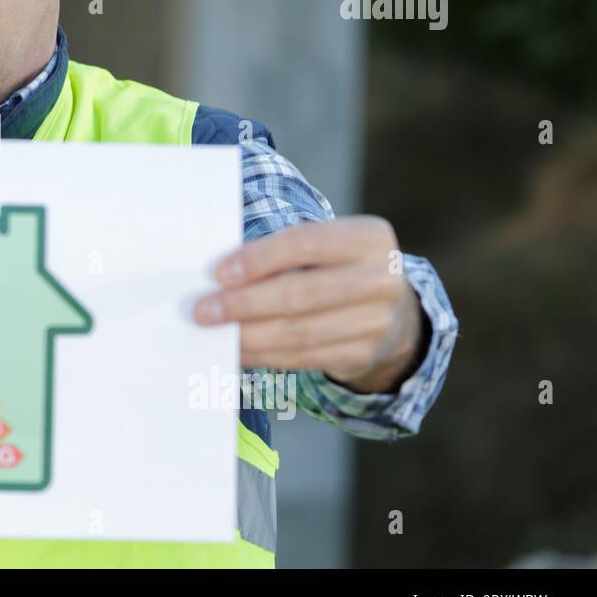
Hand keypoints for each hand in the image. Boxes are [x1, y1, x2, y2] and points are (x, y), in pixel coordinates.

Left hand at [192, 217, 423, 393]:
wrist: (393, 311)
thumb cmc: (336, 268)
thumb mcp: (324, 247)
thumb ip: (281, 254)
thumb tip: (219, 277)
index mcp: (369, 238)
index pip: (305, 243)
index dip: (259, 259)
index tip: (219, 273)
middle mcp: (382, 279)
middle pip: (301, 294)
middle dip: (245, 304)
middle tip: (203, 310)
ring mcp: (377, 322)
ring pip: (299, 332)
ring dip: (248, 335)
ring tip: (214, 331)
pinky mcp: (363, 355)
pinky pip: (303, 357)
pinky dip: (263, 355)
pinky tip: (237, 349)